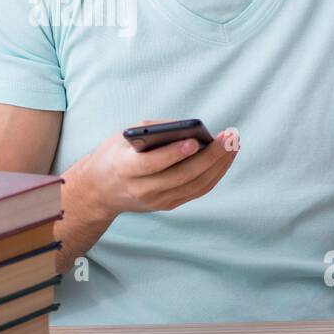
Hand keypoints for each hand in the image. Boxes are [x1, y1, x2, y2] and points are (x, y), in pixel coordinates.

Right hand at [65, 121, 239, 227]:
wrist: (100, 191)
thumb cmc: (114, 155)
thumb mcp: (123, 137)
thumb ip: (153, 131)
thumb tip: (189, 128)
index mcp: (125, 169)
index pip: (152, 164)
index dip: (174, 153)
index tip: (195, 140)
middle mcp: (142, 190)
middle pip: (182, 176)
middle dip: (209, 157)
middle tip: (229, 138)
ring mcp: (157, 201)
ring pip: (195, 185)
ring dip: (218, 165)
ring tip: (233, 144)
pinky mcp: (168, 205)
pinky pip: (197, 190)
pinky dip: (214, 174)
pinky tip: (225, 158)